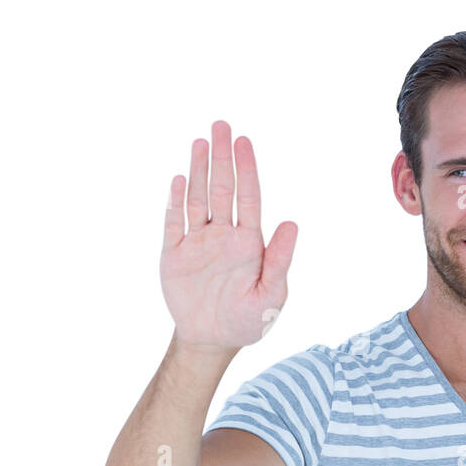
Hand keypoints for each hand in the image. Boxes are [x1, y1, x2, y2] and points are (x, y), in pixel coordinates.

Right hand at [160, 120, 297, 348]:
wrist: (211, 340)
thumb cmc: (248, 320)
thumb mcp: (271, 296)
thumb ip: (280, 260)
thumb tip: (291, 223)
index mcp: (249, 242)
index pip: (249, 196)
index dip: (247, 168)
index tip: (244, 141)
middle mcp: (223, 235)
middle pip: (223, 188)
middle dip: (222, 157)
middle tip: (221, 125)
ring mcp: (198, 242)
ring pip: (198, 198)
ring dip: (199, 170)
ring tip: (200, 142)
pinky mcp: (175, 254)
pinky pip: (174, 223)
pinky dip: (175, 201)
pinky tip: (179, 179)